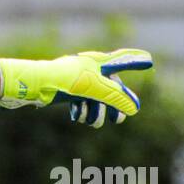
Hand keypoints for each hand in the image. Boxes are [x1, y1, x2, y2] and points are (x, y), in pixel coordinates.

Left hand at [0, 48, 153, 126]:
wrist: (35, 84)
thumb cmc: (66, 80)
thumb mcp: (95, 89)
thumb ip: (116, 97)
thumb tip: (133, 109)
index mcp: (100, 63)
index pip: (123, 60)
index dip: (135, 61)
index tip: (149, 60)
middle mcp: (91, 71)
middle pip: (111, 89)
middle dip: (115, 105)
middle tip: (121, 119)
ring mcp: (78, 82)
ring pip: (95, 100)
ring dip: (95, 113)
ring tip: (93, 122)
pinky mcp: (67, 92)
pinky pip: (81, 104)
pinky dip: (81, 112)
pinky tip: (76, 115)